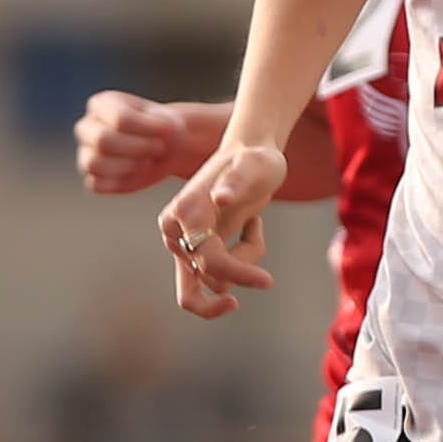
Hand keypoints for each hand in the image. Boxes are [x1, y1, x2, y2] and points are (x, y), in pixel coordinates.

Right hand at [76, 91, 210, 196]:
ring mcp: (86, 153)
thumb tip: (153, 146)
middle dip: (137, 148)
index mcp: (101, 104)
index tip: (166, 131)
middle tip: (158, 148)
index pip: (120, 119)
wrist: (164, 147)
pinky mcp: (91, 178)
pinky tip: (137, 174)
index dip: (146, 129)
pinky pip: (95, 185)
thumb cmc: (162, 129)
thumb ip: (159, 129)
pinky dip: (117, 183)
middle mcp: (87, 127)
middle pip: (102, 140)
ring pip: (93, 164)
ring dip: (127, 166)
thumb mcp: (165, 122)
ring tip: (148, 162)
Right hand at [155, 142, 288, 318]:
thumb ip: (238, 179)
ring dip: (243, 262)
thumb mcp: (255, 165)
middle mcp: (174, 231)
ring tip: (253, 225)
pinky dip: (238, 267)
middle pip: (209, 278)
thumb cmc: (255, 161)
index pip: (209, 259)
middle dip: (241, 269)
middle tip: (262, 257)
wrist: (247, 158)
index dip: (238, 273)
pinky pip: (214, 280)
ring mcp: (181, 245)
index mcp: (186, 211)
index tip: (268, 281)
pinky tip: (249, 229)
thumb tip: (221, 198)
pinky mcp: (192, 253)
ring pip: (214, 282)